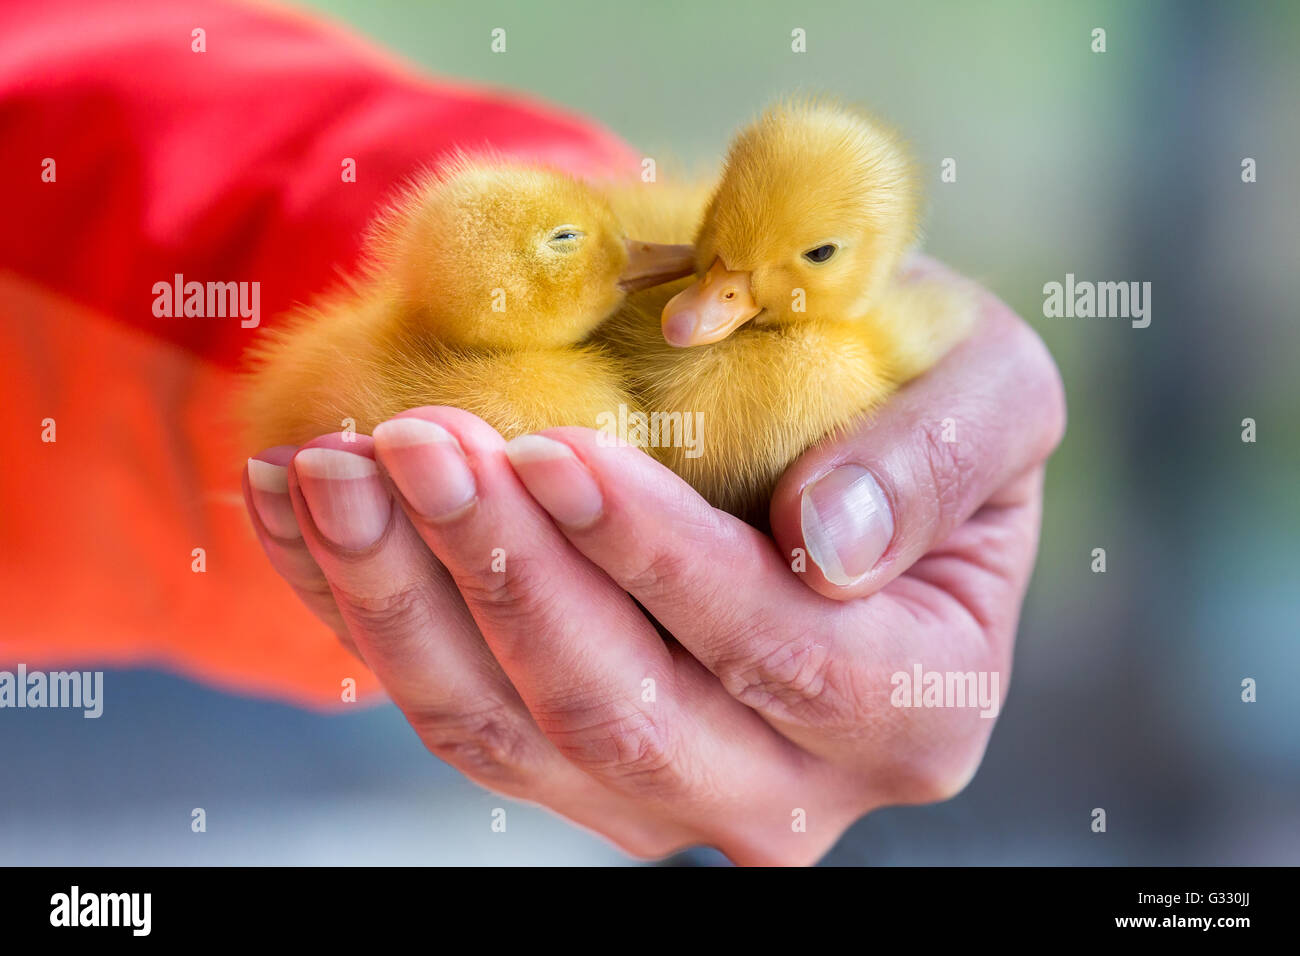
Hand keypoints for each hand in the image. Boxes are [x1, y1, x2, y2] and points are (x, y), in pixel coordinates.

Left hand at [242, 260, 1064, 864]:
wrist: (831, 437)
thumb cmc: (911, 392)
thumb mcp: (984, 388)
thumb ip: (939, 458)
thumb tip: (833, 540)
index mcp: (916, 701)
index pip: (783, 649)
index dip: (659, 558)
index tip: (552, 447)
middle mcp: (793, 783)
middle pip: (626, 713)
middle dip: (507, 573)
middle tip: (414, 441)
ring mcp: (670, 794)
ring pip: (512, 733)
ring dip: (406, 599)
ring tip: (334, 468)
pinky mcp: (573, 770)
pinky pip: (455, 714)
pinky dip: (370, 613)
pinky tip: (308, 511)